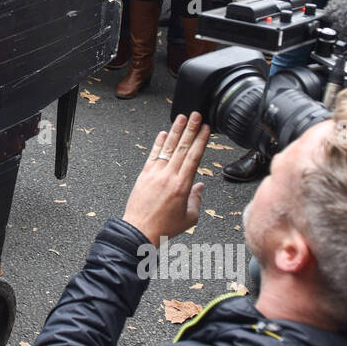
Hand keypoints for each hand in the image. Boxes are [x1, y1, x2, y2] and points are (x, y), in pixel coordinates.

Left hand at [123, 113, 210, 245]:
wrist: (139, 230)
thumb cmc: (164, 227)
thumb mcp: (189, 217)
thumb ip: (196, 200)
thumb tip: (200, 187)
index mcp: (182, 186)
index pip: (194, 157)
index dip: (201, 141)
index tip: (206, 128)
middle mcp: (168, 176)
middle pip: (182, 147)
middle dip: (191, 129)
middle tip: (197, 115)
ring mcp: (155, 174)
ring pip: (167, 147)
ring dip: (175, 131)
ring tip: (182, 117)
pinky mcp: (144, 175)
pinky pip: (153, 155)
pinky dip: (158, 143)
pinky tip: (163, 133)